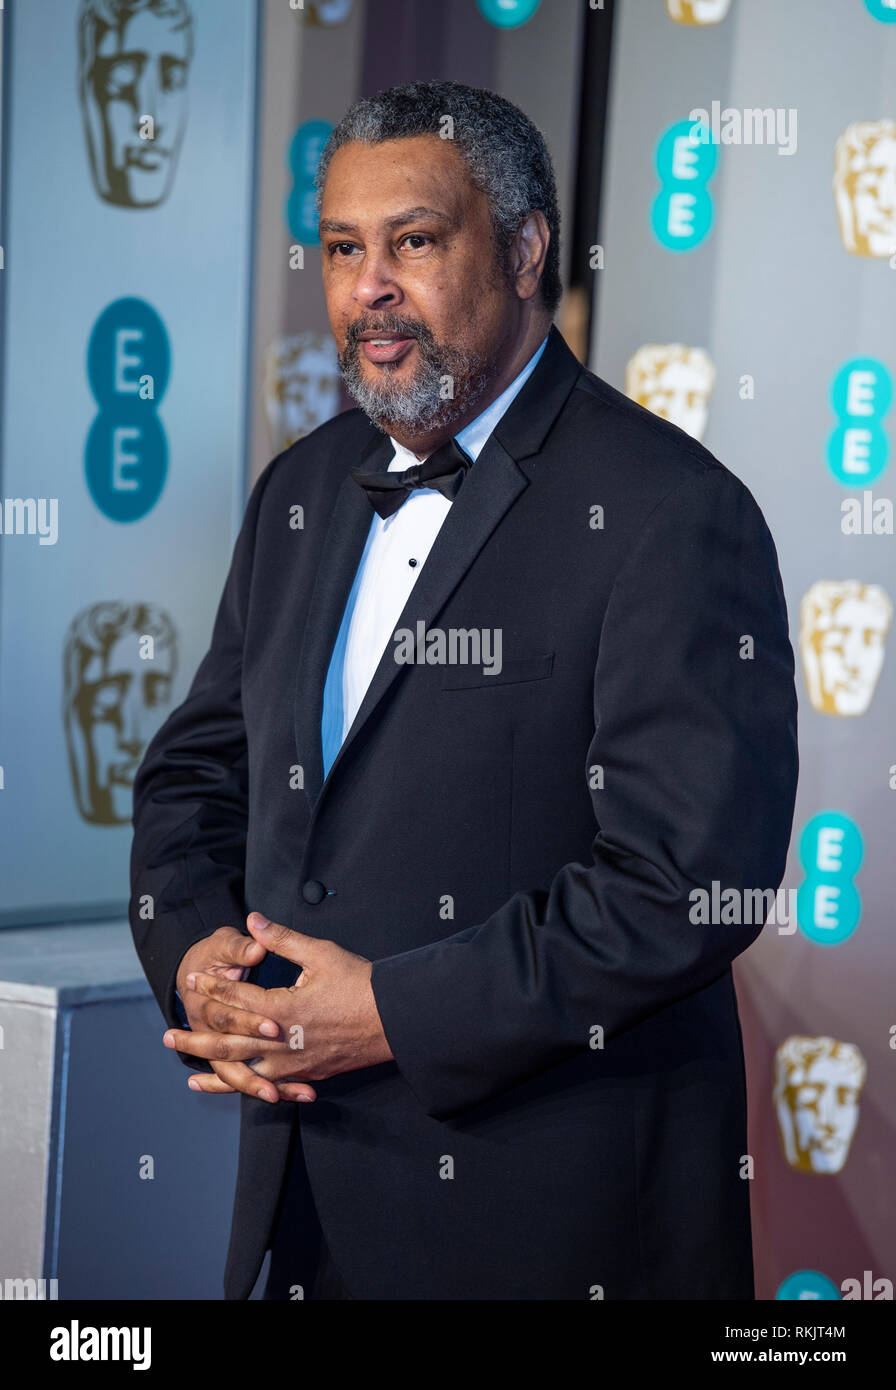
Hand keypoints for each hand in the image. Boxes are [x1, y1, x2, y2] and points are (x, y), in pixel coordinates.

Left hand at [164, 913, 394, 1102]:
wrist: (394, 1020)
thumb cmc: (360, 984)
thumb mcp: (321, 953)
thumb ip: (282, 939)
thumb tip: (253, 921)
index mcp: (282, 1008)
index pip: (237, 998)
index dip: (212, 987)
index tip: (191, 980)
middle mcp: (281, 1042)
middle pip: (228, 1041)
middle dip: (196, 1036)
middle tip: (169, 1032)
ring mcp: (293, 1064)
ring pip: (243, 1070)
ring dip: (212, 1067)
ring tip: (186, 1067)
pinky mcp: (305, 1075)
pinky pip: (267, 1087)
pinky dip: (243, 1088)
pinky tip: (229, 1088)